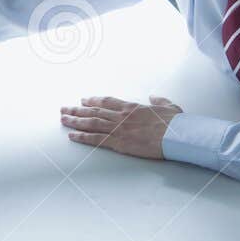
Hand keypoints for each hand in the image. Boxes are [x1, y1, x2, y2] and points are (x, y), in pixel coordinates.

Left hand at [59, 94, 180, 158]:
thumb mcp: (169, 106)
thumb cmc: (175, 123)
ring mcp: (118, 129)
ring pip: (91, 123)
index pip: (107, 102)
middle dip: (77, 110)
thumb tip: (153, 97)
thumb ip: (159, 101)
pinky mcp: (119, 143)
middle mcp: (121, 116)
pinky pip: (96, 139)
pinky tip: (72, 136)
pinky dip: (82, 137)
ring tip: (62, 119)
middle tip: (64, 108)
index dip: (93, 100)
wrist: (177, 135)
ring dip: (75, 121)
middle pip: (94, 111)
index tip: (83, 100)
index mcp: (132, 107)